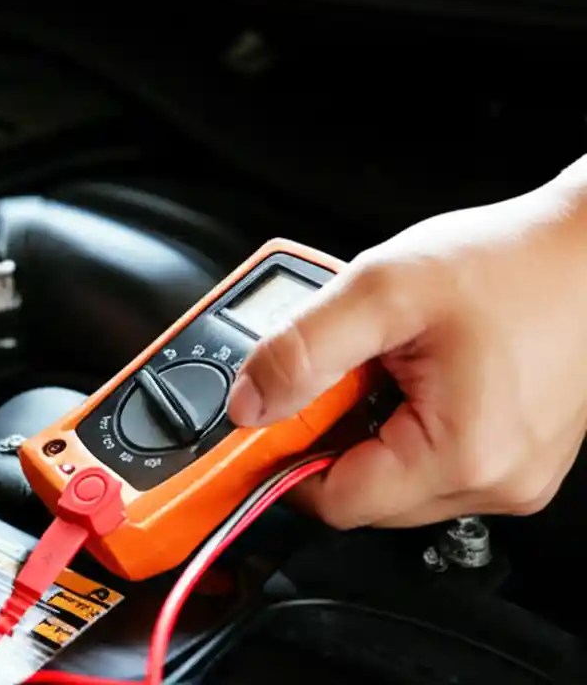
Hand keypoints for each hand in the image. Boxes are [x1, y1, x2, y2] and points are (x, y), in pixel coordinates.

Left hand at [226, 156, 586, 528]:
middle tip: (336, 370)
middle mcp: (497, 482)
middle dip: (330, 435)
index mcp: (461, 456)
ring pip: (395, 477)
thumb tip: (247, 405)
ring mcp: (513, 474)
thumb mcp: (382, 290)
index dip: (284, 462)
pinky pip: (432, 457)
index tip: (260, 422)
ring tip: (387, 361)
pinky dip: (405, 421)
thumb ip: (301, 351)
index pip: (334, 502)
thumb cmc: (515, 261)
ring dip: (367, 426)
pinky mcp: (517, 456)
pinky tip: (415, 372)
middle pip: (364, 494)